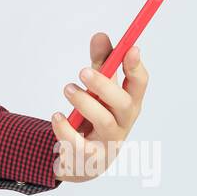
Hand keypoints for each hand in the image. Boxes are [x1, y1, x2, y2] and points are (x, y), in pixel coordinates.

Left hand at [49, 32, 147, 183]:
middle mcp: (123, 123)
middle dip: (105, 85)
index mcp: (128, 103)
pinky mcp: (90, 159)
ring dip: (84, 103)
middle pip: (124, 103)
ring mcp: (109, 143)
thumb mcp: (97, 89)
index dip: (137, 66)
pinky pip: (79, 145)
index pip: (139, 84)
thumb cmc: (95, 117)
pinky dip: (65, 129)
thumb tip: (101, 35)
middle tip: (82, 71)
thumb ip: (100, 63)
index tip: (131, 48)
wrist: (83, 160)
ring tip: (68, 88)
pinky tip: (56, 116)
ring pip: (104, 122)